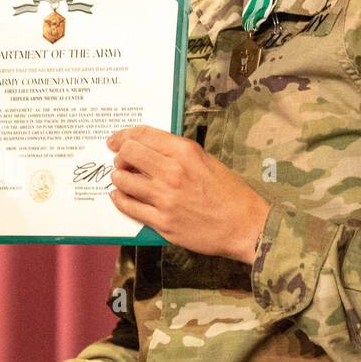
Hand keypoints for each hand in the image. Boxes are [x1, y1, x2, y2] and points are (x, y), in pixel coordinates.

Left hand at [107, 125, 271, 262]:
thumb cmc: (229, 193)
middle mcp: (172, 172)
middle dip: (120, 156)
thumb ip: (177, 153)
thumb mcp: (206, 160)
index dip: (123, 136)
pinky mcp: (162, 222)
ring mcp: (165, 199)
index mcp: (185, 152)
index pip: (142, 135)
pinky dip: (120, 199)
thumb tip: (148, 148)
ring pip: (122, 181)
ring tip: (123, 179)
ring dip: (119, 178)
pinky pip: (128, 207)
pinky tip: (120, 196)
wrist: (245, 226)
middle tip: (121, 161)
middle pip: (127, 154)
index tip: (115, 140)